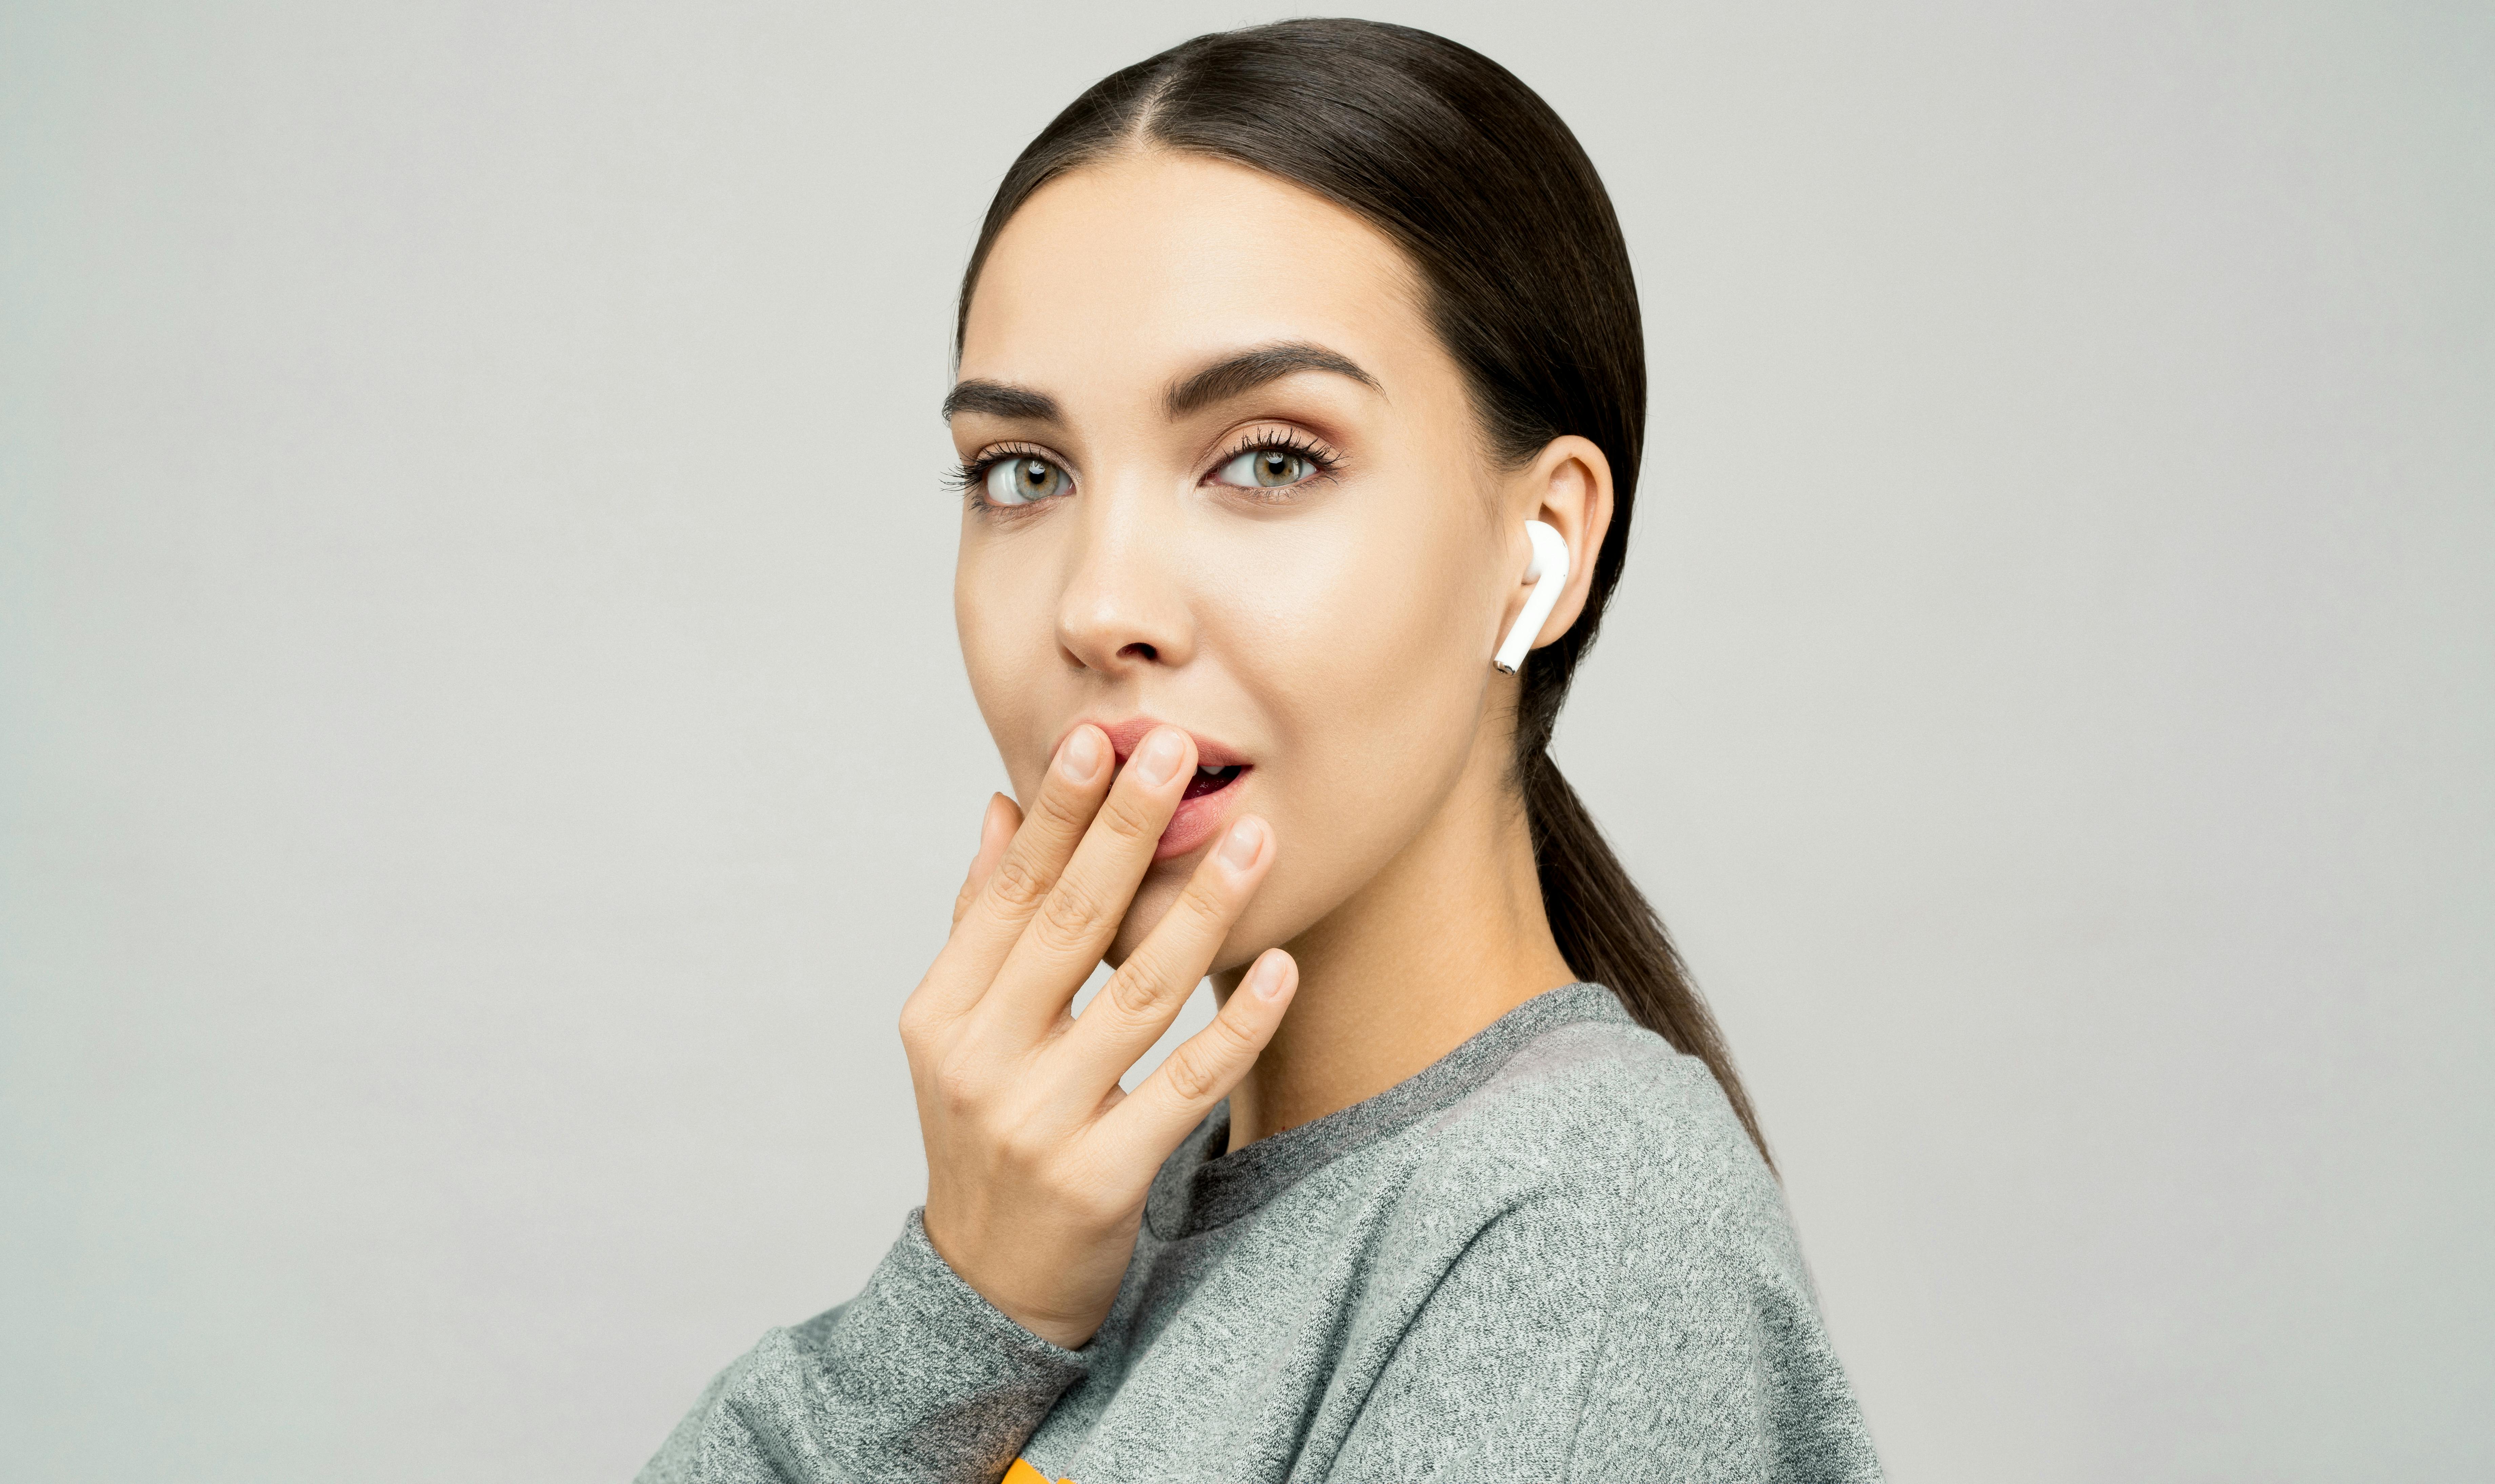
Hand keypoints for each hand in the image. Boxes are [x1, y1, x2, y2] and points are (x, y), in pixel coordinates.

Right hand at [899, 722, 1298, 1349]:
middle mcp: (980, 1061)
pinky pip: (1186, 1086)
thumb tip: (1000, 808)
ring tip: (1254, 840)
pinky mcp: (1101, 1177)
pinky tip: (1280, 972)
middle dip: (1126, 831)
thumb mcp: (960, 1030)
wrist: (988, 1284)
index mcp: (942, 1013)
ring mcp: (1039, 1121)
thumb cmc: (989, 1131)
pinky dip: (1238, 1027)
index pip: (1010, 893)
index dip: (1055, 813)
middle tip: (1180, 753)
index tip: (1097, 739)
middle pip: (1069, 926)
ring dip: (1201, 911)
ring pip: (1139, 995)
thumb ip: (981, 922)